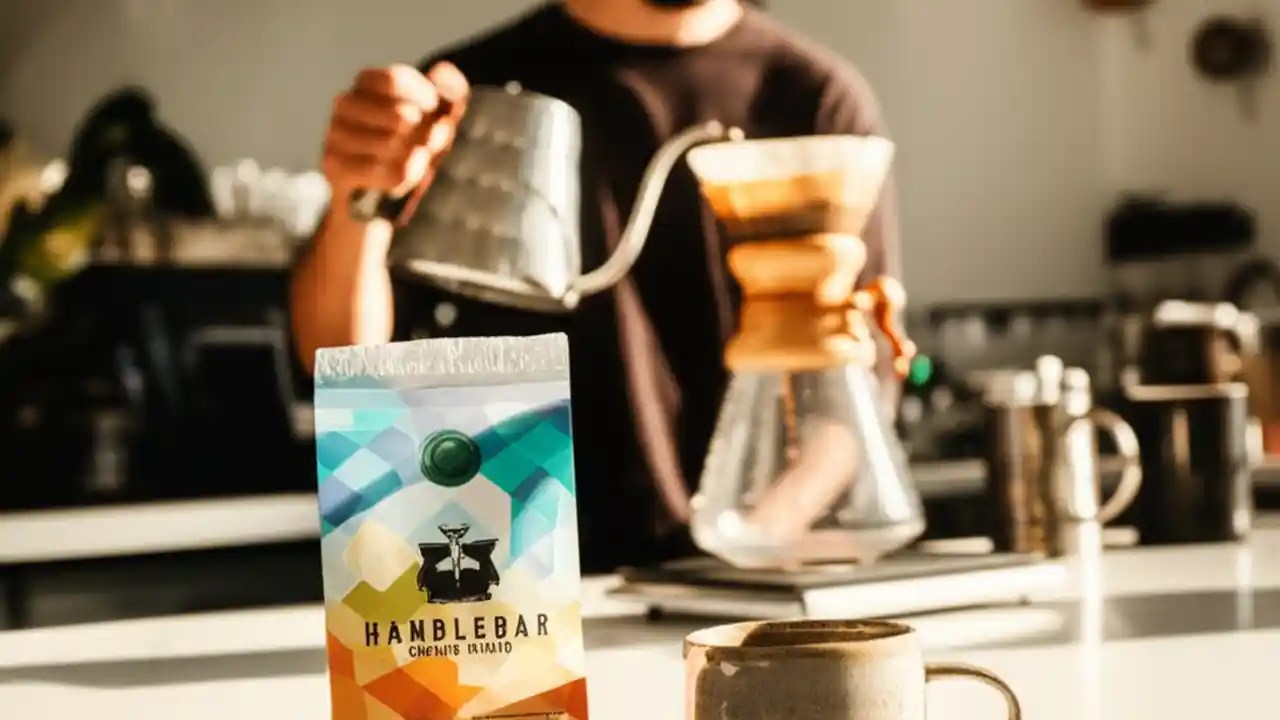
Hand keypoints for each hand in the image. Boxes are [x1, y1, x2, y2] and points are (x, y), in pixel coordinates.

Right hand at [322, 62, 469, 197]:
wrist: (379, 199)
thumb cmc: (413, 148)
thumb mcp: (438, 118)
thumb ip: (449, 92)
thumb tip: (445, 77)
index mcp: (367, 84)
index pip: (395, 80)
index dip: (425, 99)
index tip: (434, 112)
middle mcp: (346, 103)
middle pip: (400, 115)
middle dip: (427, 135)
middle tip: (435, 145)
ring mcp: (335, 133)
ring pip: (391, 144)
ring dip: (417, 158)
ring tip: (421, 162)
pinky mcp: (333, 164)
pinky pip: (378, 170)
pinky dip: (401, 176)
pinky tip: (405, 176)